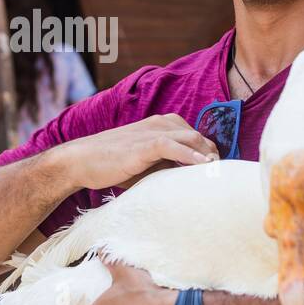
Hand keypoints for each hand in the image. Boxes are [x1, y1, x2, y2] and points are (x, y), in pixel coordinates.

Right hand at [54, 114, 218, 191]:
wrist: (81, 161)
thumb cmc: (111, 165)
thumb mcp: (143, 164)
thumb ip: (164, 165)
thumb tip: (187, 180)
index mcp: (159, 125)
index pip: (193, 134)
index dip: (208, 150)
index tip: (217, 168)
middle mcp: (158, 123)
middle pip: (198, 134)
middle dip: (213, 152)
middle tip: (222, 173)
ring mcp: (151, 132)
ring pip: (190, 137)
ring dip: (208, 154)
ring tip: (218, 172)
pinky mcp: (144, 144)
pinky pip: (174, 146)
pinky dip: (192, 155)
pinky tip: (205, 166)